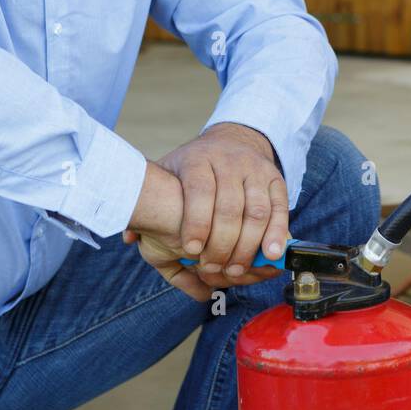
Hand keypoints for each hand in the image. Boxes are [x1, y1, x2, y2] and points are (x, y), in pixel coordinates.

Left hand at [138, 122, 291, 285]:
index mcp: (197, 159)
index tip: (191, 250)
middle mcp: (229, 161)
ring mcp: (255, 169)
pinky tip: (271, 254)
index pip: (199, 190)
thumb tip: (130, 239)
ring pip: (256, 210)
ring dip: (248, 244)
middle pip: (229, 206)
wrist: (232, 141)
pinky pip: (280, 209)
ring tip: (237, 268)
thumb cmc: (192, 171)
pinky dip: (278, 233)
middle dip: (222, 243)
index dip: (196, 221)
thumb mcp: (168, 176)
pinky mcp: (276, 179)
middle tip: (213, 268)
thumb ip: (149, 207)